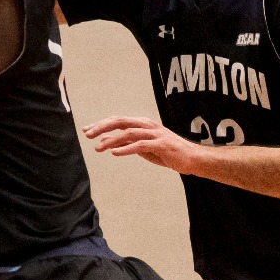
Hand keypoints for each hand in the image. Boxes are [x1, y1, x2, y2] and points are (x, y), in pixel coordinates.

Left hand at [83, 115, 201, 173]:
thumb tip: (105, 141)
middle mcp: (148, 125)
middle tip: (87, 134)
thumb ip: (126, 142)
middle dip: (102, 127)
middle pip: (120, 121)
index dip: (101, 124)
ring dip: (111, 140)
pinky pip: (141, 145)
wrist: (193, 159)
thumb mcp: (143, 147)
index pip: (118, 120)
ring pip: (128, 133)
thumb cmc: (167, 153)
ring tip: (98, 148)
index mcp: (143, 123)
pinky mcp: (162, 144)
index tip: (87, 130)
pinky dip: (126, 148)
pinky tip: (115, 153)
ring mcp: (155, 134)